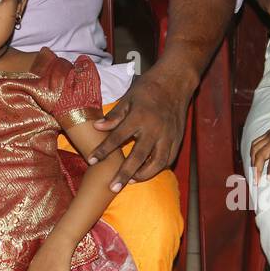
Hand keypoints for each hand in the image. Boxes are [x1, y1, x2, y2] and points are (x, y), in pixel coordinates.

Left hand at [87, 68, 191, 188]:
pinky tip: (146, 173)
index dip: (103, 150)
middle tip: (112, 188)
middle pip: (138, 157)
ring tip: (130, 182)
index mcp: (139, 117)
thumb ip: (114, 116)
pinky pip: (168, 159)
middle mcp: (154, 129)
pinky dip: (157, 168)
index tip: (92, 161)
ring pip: (156, 163)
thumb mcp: (128, 98)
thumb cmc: (148, 89)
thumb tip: (97, 128)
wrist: (175, 82)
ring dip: (143, 175)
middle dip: (124, 174)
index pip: (117, 137)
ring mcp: (168, 136)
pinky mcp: (177, 139)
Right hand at [250, 121, 269, 179]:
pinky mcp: (267, 134)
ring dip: (252, 161)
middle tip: (256, 181)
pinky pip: (255, 142)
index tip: (269, 179)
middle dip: (257, 169)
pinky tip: (253, 161)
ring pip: (255, 148)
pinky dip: (252, 152)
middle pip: (261, 153)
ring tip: (253, 172)